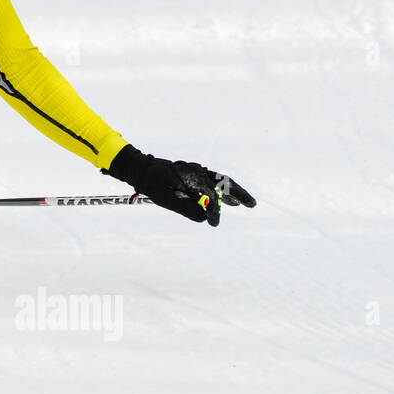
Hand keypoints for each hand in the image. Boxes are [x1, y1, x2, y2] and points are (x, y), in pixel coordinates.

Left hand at [103, 144, 255, 225]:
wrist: (141, 169)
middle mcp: (198, 172)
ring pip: (220, 181)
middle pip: (224, 182)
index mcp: (193, 176)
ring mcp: (197, 173)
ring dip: (233, 192)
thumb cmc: (151, 183)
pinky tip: (227, 200)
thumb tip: (204, 218)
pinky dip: (222, 191)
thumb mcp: (164, 198)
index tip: (213, 224)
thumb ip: (185, 208)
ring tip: (245, 204)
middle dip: (239, 194)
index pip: (212, 195)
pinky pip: (212, 182)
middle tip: (252, 205)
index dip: (214, 211)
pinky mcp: (193, 176)